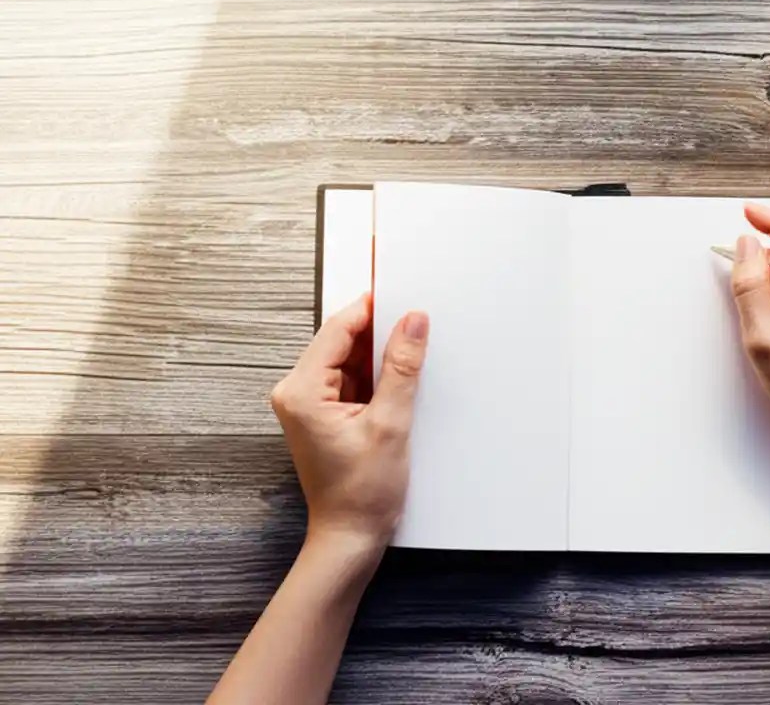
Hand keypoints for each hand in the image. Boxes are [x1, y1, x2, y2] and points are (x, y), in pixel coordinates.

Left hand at [269, 293, 429, 551]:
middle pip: (342, 342)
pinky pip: (350, 380)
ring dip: (378, 357)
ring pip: (348, 360)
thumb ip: (401, 367)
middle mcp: (295, 393)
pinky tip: (398, 383)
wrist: (350, 536)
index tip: (401, 293)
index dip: (371, 308)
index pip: (338, 330)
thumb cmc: (361, 493)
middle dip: (378, 332)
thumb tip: (412, 323)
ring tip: (410, 362)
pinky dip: (374, 377)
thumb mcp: (390, 424)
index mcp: (302, 391)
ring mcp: (307, 404)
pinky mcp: (322, 414)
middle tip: (414, 326)